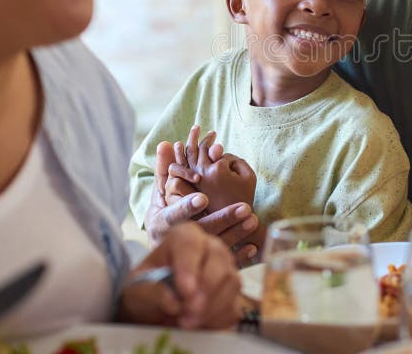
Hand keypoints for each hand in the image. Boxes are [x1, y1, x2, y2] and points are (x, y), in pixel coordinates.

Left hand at [118, 222, 240, 328]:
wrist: (154, 306)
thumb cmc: (146, 289)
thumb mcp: (138, 289)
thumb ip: (152, 291)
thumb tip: (174, 302)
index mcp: (184, 237)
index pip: (190, 243)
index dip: (189, 266)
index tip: (185, 292)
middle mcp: (210, 247)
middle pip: (219, 259)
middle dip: (205, 289)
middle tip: (187, 313)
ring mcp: (225, 269)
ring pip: (231, 282)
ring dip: (211, 307)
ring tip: (187, 323)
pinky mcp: (232, 294)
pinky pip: (233, 305)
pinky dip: (217, 319)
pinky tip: (198, 326)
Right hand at [144, 140, 259, 261]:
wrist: (158, 259)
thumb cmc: (162, 218)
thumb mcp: (158, 195)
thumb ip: (164, 170)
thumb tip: (167, 143)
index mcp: (163, 222)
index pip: (174, 214)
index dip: (187, 206)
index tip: (204, 198)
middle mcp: (176, 241)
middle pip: (200, 230)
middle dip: (223, 219)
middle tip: (245, 208)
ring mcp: (190, 257)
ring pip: (214, 246)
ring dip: (235, 234)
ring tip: (253, 220)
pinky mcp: (203, 269)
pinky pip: (222, 264)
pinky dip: (239, 256)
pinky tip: (253, 247)